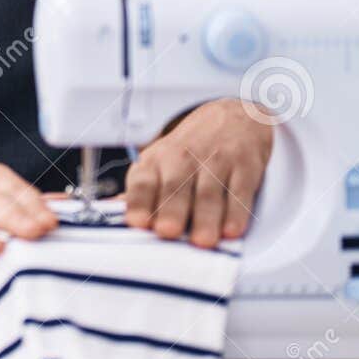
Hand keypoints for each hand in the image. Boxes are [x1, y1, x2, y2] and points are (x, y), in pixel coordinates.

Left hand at [123, 99, 272, 247]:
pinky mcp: (244, 166)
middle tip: (168, 232)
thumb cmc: (190, 149)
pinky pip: (239, 191)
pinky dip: (236, 212)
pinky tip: (231, 229)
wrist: (233, 118)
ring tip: (202, 241)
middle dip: (171, 210)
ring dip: (205, 218)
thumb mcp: (159, 162)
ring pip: (208, 192)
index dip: (138, 201)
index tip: (137, 222)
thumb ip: (141, 192)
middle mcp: (183, 159)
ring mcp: (215, 161)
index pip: (142, 181)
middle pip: (175, 186)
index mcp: (156, 161)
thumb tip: (113, 213)